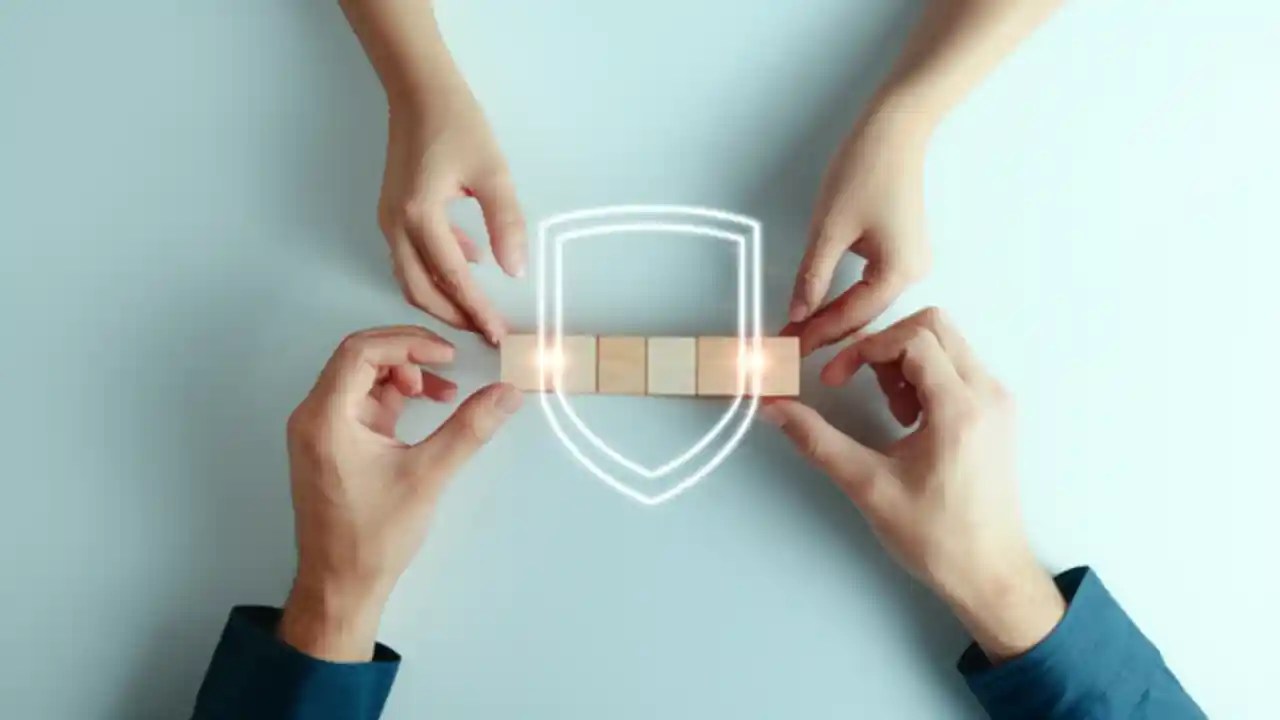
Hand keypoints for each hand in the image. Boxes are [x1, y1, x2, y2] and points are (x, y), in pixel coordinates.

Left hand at [278, 326, 522, 660]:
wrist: (340, 586)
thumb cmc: (374, 537)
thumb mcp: (428, 476)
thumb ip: (469, 429)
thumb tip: (506, 393)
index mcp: (325, 418)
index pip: (361, 352)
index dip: (408, 343)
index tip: (448, 355)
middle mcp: (314, 416)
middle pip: (359, 358)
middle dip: (408, 354)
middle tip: (449, 363)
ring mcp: (320, 430)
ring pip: (362, 379)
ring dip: (404, 376)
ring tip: (444, 393)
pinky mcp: (332, 444)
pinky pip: (362, 402)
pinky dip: (395, 398)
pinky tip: (427, 409)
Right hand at [377, 80, 523, 344]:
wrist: (419, 90)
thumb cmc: (457, 124)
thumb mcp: (493, 172)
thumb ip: (505, 223)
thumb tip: (514, 270)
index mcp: (419, 216)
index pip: (451, 278)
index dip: (475, 310)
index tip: (497, 334)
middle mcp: (396, 224)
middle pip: (420, 290)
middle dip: (453, 317)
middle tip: (486, 332)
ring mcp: (388, 220)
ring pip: (411, 278)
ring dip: (442, 300)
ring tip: (477, 310)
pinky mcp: (392, 213)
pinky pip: (410, 257)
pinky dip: (435, 272)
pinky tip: (470, 261)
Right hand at [761, 308, 1064, 661]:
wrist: (990, 574)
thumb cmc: (935, 537)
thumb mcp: (868, 486)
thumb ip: (817, 441)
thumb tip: (774, 408)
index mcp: (960, 409)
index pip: (912, 338)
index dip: (863, 348)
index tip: (834, 378)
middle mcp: (987, 394)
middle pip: (934, 326)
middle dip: (885, 346)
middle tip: (861, 385)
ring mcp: (997, 401)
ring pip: (946, 343)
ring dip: (905, 362)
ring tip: (888, 412)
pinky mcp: (996, 413)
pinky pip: (957, 367)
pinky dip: (925, 377)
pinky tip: (907, 420)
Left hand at [786, 106, 933, 355]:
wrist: (894, 130)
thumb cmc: (866, 169)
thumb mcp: (830, 228)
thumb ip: (813, 275)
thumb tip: (797, 313)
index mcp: (900, 271)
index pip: (852, 316)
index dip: (817, 336)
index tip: (788, 351)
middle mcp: (914, 272)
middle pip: (863, 314)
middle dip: (824, 330)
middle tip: (787, 348)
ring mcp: (911, 261)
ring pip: (867, 301)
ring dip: (833, 315)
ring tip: (798, 332)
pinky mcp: (903, 250)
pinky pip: (872, 284)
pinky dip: (847, 297)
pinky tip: (823, 307)